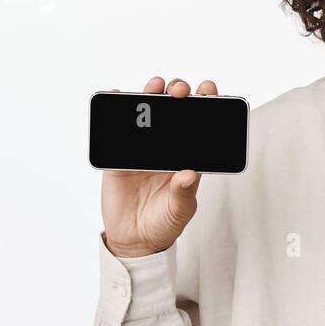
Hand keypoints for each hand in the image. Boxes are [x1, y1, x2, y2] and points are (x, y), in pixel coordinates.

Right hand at [100, 76, 217, 258]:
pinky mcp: (119, 156)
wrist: (135, 240)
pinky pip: (116, 130)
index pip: (199, 122)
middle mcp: (166, 146)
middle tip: (181, 91)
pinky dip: (115, 110)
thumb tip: (188, 174)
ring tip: (155, 86)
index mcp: (187, 154)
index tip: (209, 90)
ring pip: (146, 113)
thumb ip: (184, 192)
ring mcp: (142, 148)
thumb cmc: (165, 223)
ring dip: (150, 94)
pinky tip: (118, 97)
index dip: (205, 102)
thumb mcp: (181, 210)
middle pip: (173, 110)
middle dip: (178, 93)